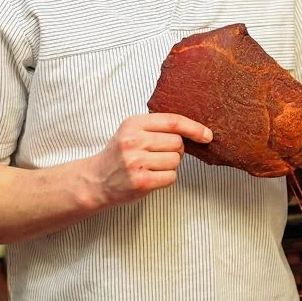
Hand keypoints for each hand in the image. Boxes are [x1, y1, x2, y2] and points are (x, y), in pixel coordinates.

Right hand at [83, 113, 211, 208]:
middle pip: (177, 142)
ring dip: (171, 165)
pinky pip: (171, 177)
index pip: (173, 121)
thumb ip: (156, 127)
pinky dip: (167, 178)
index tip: (207, 135)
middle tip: (160, 155)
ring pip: (176, 160)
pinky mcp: (140, 181)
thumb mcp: (132, 131)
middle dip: (176, 150)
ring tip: (152, 166)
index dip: (194, 128)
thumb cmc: (119, 155)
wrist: (94, 180)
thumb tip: (194, 129)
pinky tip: (152, 177)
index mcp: (133, 124)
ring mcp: (136, 162)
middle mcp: (133, 141)